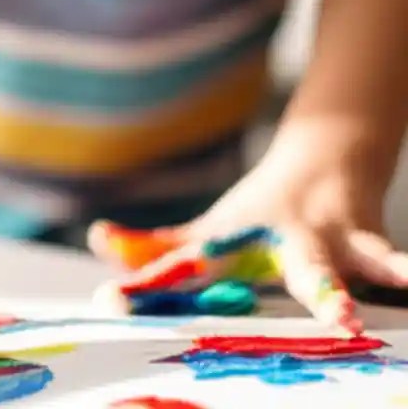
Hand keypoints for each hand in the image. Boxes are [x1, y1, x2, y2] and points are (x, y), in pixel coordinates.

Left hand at [88, 127, 406, 333]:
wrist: (325, 157)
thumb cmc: (258, 213)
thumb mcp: (208, 232)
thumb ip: (156, 247)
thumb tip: (99, 240)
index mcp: (228, 244)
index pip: (178, 267)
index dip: (143, 285)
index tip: (107, 300)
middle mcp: (272, 243)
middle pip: (235, 269)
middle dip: (213, 291)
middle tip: (214, 312)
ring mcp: (323, 242)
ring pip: (332, 269)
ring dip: (334, 292)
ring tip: (345, 319)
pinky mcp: (368, 244)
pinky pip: (391, 262)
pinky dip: (405, 272)